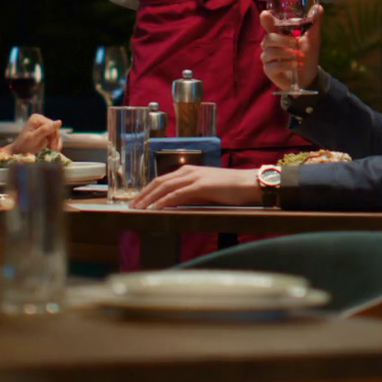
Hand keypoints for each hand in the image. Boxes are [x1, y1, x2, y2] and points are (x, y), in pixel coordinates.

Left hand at [7, 114, 62, 154]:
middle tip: (51, 151)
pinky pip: (55, 138)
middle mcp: (41, 120)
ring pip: (56, 135)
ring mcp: (44, 126)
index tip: (51, 147)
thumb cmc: (24, 145)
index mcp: (37, 119)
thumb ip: (45, 130)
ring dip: (55, 144)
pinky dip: (55, 145)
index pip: (51, 125)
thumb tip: (59, 122)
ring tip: (51, 151)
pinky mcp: (46, 133)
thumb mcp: (33, 138)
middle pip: (55, 130)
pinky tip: (52, 150)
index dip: (53, 136)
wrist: (19, 153)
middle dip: (54, 141)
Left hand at [131, 166, 259, 209]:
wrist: (249, 184)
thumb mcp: (206, 192)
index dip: (147, 190)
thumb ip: (190, 195)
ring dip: (149, 199)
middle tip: (131, 207)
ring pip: (164, 187)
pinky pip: (177, 194)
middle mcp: (189, 172)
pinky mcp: (200, 186)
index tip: (138, 201)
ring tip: (138, 209)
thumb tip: (174, 205)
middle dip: (143, 195)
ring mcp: (194, 178)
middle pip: (158, 182)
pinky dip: (164, 202)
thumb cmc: (231, 190)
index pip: (162, 180)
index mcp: (189, 172)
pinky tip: (156, 208)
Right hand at [260, 4, 322, 92]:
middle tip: (297, 43)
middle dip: (283, 40)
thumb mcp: (312, 38)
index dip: (265, 19)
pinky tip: (297, 65)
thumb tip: (318, 7)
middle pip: (268, 38)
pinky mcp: (269, 70)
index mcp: (278, 33)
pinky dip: (287, 64)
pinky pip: (273, 66)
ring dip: (287, 53)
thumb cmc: (307, 54)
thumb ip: (313, 23)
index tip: (266, 15)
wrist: (309, 75)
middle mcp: (269, 44)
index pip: (267, 23)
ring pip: (270, 52)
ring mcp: (267, 57)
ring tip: (300, 56)